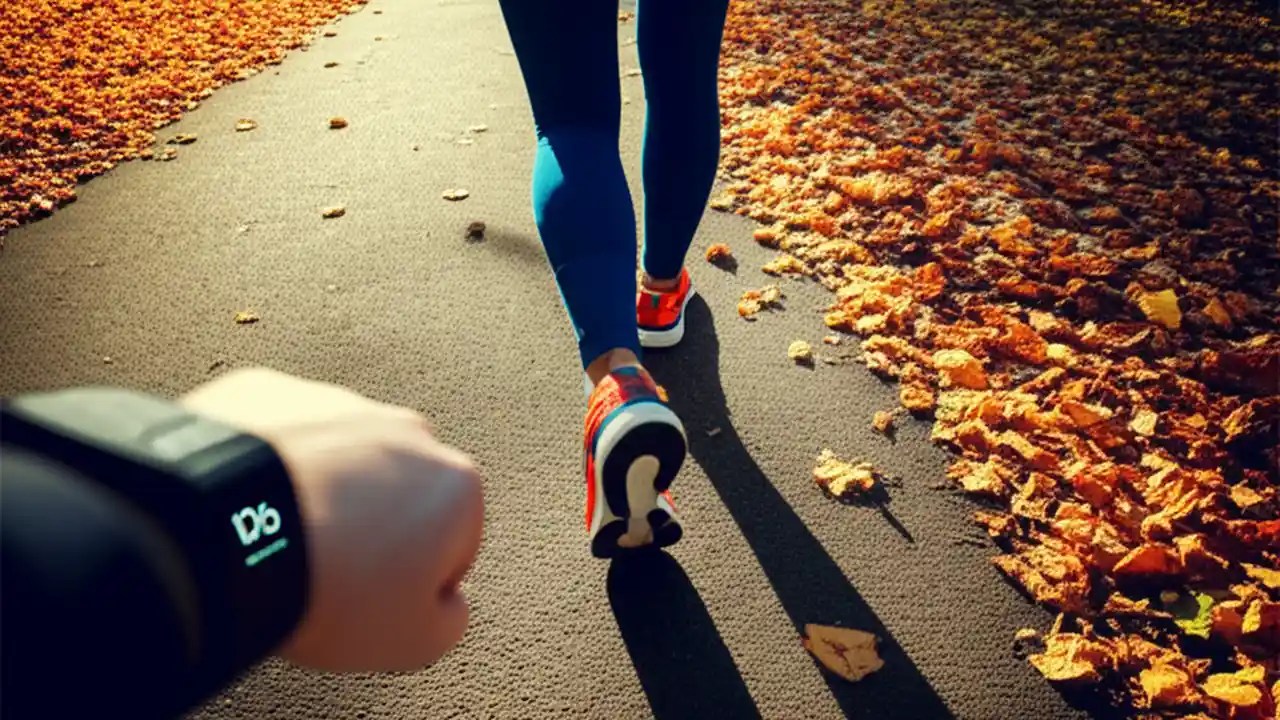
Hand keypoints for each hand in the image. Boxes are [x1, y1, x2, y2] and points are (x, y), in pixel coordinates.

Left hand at [181, 368, 483, 671]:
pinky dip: (264, 464)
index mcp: (456, 484)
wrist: (225, 532)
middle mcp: (407, 430)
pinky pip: (274, 433)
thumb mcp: (412, 639)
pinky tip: (242, 504)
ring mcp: (335, 402)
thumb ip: (448, 619)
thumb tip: (446, 601)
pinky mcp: (269, 392)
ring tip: (278, 537)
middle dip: (372, 524)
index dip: (412, 582)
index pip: (453, 545)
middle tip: (327, 569)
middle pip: (398, 489)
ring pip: (335, 455)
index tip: (371, 599)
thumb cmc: (328, 585)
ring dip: (318, 489)